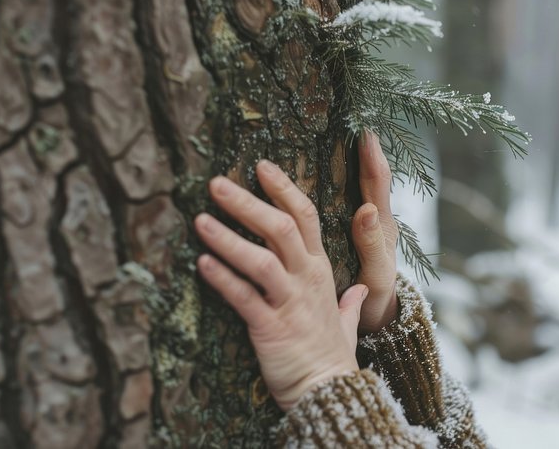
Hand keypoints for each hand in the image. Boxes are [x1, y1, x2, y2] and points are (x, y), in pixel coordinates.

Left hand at [194, 160, 366, 410]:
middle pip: (281, 229)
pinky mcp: (270, 327)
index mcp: (320, 271)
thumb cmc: (331, 355)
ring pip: (260, 260)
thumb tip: (359, 290)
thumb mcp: (347, 323)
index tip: (260, 166)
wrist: (328, 392)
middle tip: (216, 182)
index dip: (283, 188)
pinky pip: (243, 298)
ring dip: (228, 238)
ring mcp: (289, 303)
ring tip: (199, 219)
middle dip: (247, 203)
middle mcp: (306, 279)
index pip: (306, 217)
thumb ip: (350, 302)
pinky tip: (201, 264)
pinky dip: (222, 280)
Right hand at [351, 132, 399, 334]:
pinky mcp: (352, 232)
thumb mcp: (377, 276)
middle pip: (368, 177)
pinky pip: (345, 200)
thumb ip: (373, 246)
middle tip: (350, 118)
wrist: (378, 318)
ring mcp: (364, 224)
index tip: (366, 129)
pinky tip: (317, 170)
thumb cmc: (379, 301)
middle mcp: (374, 220)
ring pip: (355, 186)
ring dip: (347, 160)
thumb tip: (366, 210)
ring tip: (335, 131)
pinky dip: (337, 180)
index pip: (378, 184)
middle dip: (360, 149)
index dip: (373, 157)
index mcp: (382, 228)